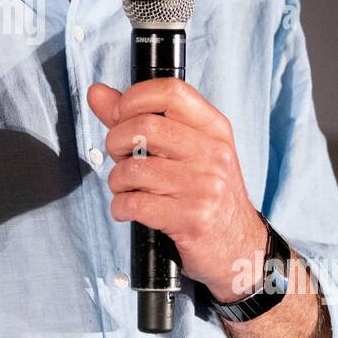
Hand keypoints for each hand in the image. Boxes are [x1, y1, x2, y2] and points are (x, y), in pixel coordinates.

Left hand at [86, 78, 267, 302]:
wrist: (239, 245)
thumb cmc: (207, 194)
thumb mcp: (186, 150)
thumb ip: (137, 119)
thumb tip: (98, 93)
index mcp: (213, 129)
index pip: (170, 92)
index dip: (134, 98)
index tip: (120, 114)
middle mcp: (213, 154)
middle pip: (144, 127)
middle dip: (116, 142)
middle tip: (120, 157)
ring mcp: (204, 187)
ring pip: (134, 168)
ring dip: (117, 181)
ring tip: (126, 188)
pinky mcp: (192, 219)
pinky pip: (134, 204)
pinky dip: (120, 207)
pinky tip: (130, 209)